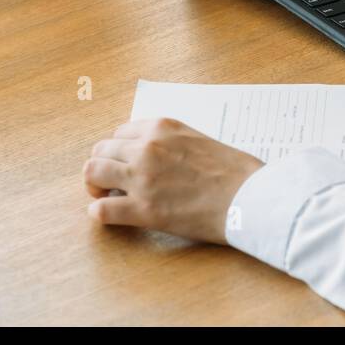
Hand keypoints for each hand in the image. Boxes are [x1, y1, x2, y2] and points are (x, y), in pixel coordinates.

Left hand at [82, 118, 263, 243]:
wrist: (252, 198)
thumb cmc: (237, 172)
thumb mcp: (202, 140)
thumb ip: (174, 143)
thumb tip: (161, 157)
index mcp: (162, 128)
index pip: (120, 133)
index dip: (120, 150)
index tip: (126, 163)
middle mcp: (147, 148)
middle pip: (100, 151)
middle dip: (103, 166)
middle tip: (111, 183)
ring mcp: (142, 178)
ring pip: (92, 174)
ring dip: (95, 186)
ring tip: (106, 197)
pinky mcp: (143, 210)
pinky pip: (101, 210)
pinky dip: (100, 213)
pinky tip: (111, 216)